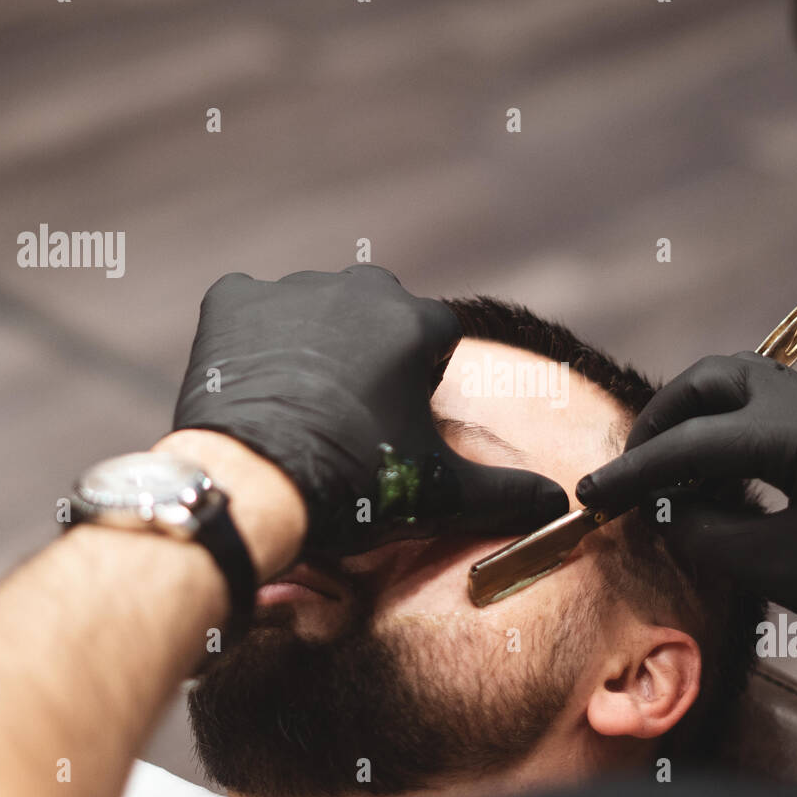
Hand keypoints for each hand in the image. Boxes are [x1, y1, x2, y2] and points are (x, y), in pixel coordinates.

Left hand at [173, 266, 567, 557]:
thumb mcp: (444, 495)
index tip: (393, 426)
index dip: (418, 387)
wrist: (257, 484)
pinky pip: (251, 309)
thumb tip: (563, 507)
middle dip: (368, 357)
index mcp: (418, 323)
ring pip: (315, 312)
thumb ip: (510, 495)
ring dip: (312, 347)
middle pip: (376, 318)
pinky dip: (253, 338)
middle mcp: (361, 290)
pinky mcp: (233, 298)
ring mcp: (294, 290)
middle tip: (348, 419)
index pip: (434, 343)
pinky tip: (255, 384)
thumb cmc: (356, 484)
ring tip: (297, 409)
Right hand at [576, 351, 796, 708]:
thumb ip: (704, 531)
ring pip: (742, 385)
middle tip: (631, 468)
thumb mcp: (779, 570)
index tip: (592, 495)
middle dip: (663, 419)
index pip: (699, 439)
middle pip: (716, 378)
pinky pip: (766, 410)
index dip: (637, 469)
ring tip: (664, 471)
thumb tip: (657, 508)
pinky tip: (711, 477)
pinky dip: (725, 433)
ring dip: (694, 419)